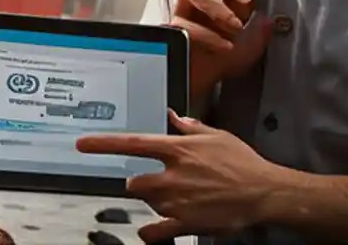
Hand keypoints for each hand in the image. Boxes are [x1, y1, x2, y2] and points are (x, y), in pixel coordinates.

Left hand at [77, 111, 288, 241]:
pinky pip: (154, 232)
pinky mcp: (185, 223)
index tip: (83, 144)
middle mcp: (173, 175)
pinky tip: (154, 229)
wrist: (264, 192)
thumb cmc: (243, 162)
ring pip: (146, 203)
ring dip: (154, 202)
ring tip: (177, 199)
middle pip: (135, 182)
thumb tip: (172, 116)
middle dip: (142, 184)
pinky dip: (150, 232)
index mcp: (178, 149)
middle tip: (159, 183)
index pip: (133, 143)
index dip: (104, 144)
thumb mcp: (216, 136)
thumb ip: (189, 127)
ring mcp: (177, 201)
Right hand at [170, 0, 271, 101]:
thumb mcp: (251, 47)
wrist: (204, 82)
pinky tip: (224, 46)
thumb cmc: (226, 60)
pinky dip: (207, 34)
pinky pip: (185, 24)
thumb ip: (261, 31)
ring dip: (215, 6)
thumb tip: (269, 19)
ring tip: (236, 26)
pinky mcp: (173, 28)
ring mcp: (185, 11)